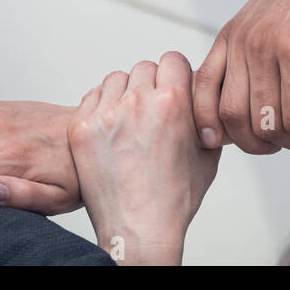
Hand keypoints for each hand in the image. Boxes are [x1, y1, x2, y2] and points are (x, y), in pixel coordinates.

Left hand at [68, 52, 217, 265]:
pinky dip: (102, 107)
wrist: (138, 230)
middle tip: (152, 111)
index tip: (173, 87)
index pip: (173, 59)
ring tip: (130, 122)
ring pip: (116, 79)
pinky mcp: (82, 127)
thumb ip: (204, 117)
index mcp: (173, 102)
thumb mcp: (207, 154)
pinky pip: (92, 96)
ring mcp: (106, 114)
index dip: (176, 74)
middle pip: (144, 67)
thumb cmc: (173, 199)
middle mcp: (138, 102)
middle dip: (151, 85)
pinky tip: (112, 130)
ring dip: (124, 93)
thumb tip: (201, 98)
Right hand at [192, 0, 289, 154]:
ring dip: (252, 139)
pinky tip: (221, 136)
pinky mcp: (225, 36)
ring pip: (232, 113)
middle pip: (264, 122)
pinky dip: (207, 115)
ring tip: (277, 139)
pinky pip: (204, 84)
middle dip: (288, 143)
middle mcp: (259, 43)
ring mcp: (237, 40)